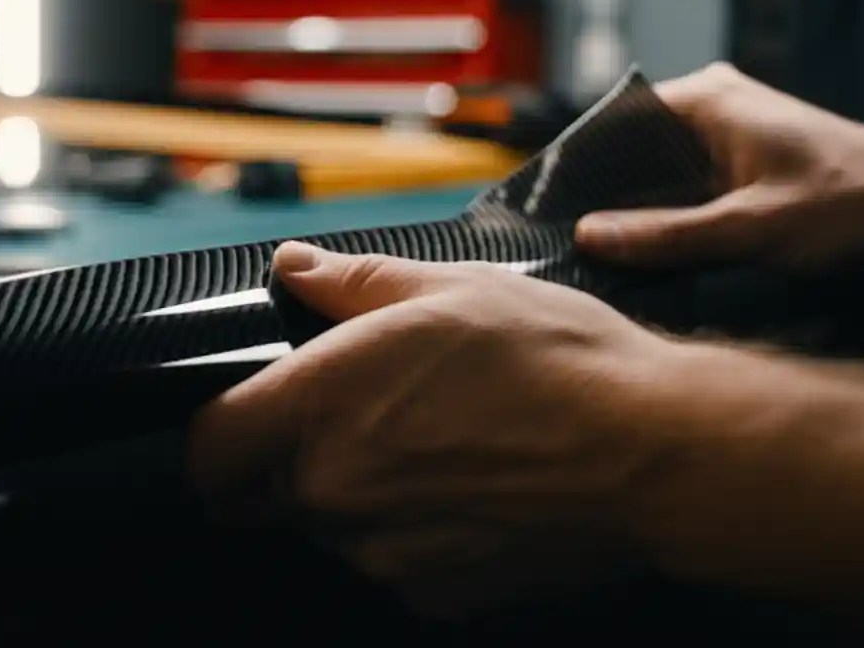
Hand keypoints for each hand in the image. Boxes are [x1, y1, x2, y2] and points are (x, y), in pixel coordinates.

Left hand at [188, 242, 680, 617]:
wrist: (656, 455)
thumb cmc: (559, 365)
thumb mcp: (448, 290)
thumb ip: (350, 283)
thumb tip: (295, 269)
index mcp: (321, 409)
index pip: (206, 449)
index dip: (218, 431)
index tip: (245, 414)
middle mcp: (335, 493)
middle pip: (258, 493)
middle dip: (286, 459)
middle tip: (353, 417)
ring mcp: (381, 554)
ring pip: (326, 528)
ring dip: (354, 493)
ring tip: (432, 444)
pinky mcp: (431, 594)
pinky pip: (387, 560)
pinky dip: (407, 531)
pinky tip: (466, 488)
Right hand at [576, 62, 863, 270]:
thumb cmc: (851, 205)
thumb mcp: (751, 228)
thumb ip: (666, 236)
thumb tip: (586, 237)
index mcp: (704, 101)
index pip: (609, 124)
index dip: (570, 167)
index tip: (536, 209)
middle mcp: (707, 108)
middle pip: (624, 151)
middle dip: (593, 196)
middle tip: (552, 242)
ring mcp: (720, 136)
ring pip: (648, 175)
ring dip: (623, 212)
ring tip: (578, 254)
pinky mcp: (731, 168)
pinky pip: (674, 191)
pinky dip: (653, 220)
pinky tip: (628, 256)